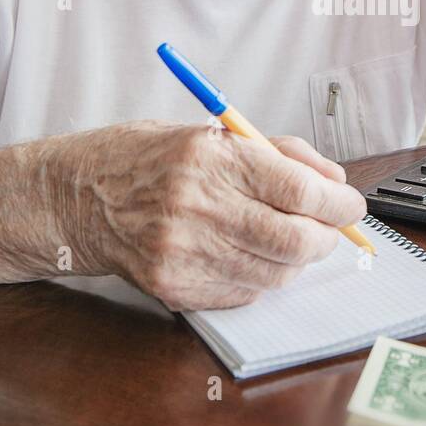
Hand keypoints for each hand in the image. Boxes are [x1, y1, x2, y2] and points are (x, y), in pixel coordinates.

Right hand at [61, 121, 366, 311]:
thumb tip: (333, 181)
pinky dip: (262, 277)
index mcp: (208, 156)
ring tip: (288, 239)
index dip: (338, 202)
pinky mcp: (174, 287)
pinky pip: (244, 293)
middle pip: (293, 238)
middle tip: (331, 229)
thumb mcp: (210, 133)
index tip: (350, 204)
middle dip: (326, 237)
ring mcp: (182, 252)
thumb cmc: (144, 159)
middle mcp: (195, 205)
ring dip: (296, 260)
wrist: (75, 198)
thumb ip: (277, 154)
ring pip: (274, 272)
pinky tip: (249, 255)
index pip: (297, 188)